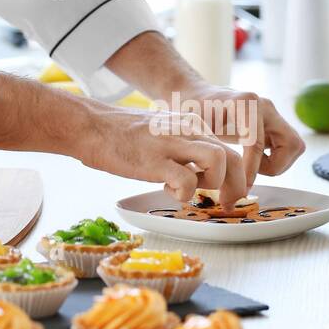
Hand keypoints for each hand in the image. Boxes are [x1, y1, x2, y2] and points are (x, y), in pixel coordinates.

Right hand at [77, 101, 248, 206]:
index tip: (227, 194)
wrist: (91, 125)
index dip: (236, 177)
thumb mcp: (161, 131)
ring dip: (212, 184)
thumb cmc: (121, 133)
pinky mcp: (155, 161)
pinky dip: (184, 193)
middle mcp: (187, 130)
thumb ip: (183, 146)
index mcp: (191, 125)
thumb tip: (197, 170)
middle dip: (237, 186)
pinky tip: (168, 190)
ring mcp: (172, 144)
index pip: (230, 150)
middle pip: (234, 157)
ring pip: (219, 162)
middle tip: (224, 203)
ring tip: (192, 190)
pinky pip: (188, 181)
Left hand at [171, 83, 305, 187]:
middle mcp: (264, 105)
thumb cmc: (190, 111)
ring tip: (250, 167)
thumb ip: (212, 151)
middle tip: (248, 173)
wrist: (193, 95)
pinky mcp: (273, 122)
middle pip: (291, 144)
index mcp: (244, 102)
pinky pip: (287, 146)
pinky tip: (252, 161)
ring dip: (276, 163)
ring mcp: (271, 113)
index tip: (240, 188)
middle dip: (274, 166)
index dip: (250, 171)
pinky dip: (274, 159)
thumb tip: (224, 181)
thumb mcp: (195, 129)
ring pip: (294, 146)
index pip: (256, 144)